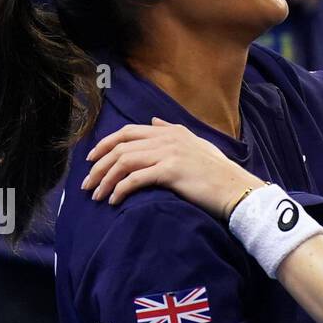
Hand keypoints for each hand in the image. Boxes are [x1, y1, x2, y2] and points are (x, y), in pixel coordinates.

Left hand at [82, 118, 260, 216]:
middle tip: (87, 183)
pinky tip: (114, 200)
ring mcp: (168, 154)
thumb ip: (173, 131)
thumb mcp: (196, 144)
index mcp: (170, 132)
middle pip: (120, 147)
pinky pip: (135, 179)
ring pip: (123, 162)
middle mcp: (166, 138)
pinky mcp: (170, 171)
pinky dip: (120, 190)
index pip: (127, 132)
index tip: (91, 160)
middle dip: (98, 165)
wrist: (235, 189)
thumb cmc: (218, 172)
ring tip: (96, 195)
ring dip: (105, 180)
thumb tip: (154, 122)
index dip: (104, 144)